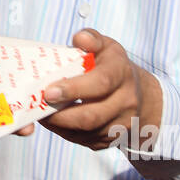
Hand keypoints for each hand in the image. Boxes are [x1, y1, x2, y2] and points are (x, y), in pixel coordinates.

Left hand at [15, 29, 162, 147]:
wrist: (140, 96)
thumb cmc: (113, 67)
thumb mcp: (106, 47)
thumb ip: (91, 39)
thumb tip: (81, 38)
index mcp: (122, 73)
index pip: (101, 83)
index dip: (74, 89)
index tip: (49, 91)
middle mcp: (126, 101)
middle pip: (92, 115)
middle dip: (61, 114)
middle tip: (39, 105)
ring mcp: (121, 124)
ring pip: (86, 132)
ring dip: (59, 124)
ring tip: (41, 112)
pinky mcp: (112, 140)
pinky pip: (84, 140)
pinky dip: (64, 132)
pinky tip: (53, 120)